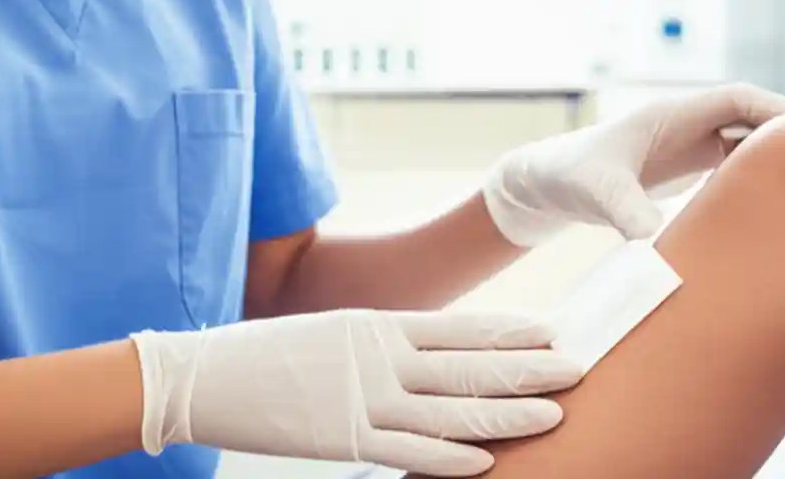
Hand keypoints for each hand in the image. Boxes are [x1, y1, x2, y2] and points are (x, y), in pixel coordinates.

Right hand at [131, 310, 582, 476]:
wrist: (205, 375)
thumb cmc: (271, 353)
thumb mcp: (337, 333)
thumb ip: (385, 344)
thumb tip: (433, 356)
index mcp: (378, 324)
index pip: (461, 326)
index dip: (511, 330)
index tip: (553, 330)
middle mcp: (380, 357)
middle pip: (470, 365)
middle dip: (529, 369)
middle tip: (579, 367)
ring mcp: (364, 399)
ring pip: (452, 409)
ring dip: (507, 413)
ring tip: (553, 414)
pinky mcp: (344, 440)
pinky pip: (408, 452)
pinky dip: (451, 457)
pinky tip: (488, 459)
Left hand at [483, 83, 784, 243]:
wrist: (541, 186)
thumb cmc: (566, 176)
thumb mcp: (596, 192)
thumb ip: (627, 213)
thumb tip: (658, 246)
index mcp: (671, 114)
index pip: (738, 99)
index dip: (776, 111)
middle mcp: (685, 124)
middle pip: (753, 120)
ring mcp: (688, 145)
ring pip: (745, 145)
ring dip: (773, 163)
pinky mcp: (685, 170)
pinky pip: (732, 168)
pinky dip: (754, 183)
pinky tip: (773, 212)